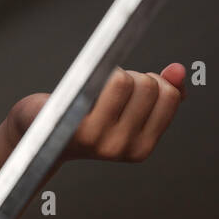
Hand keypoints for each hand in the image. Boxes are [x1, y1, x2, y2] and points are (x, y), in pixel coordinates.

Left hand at [5, 62, 186, 165]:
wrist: (38, 134)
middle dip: (131, 75)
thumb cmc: (83, 118)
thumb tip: (179, 70)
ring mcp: (99, 138)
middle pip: (147, 84)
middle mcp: (123, 148)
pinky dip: (94, 71)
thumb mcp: (124, 113)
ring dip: (110, 71)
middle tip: (108, 86)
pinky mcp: (75, 123)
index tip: (135, 84)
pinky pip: (99, 81)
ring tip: (94, 85)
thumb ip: (159, 96)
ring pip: (124, 80)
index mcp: (142, 148)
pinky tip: (81, 85)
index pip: (169, 95)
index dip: (154, 81)